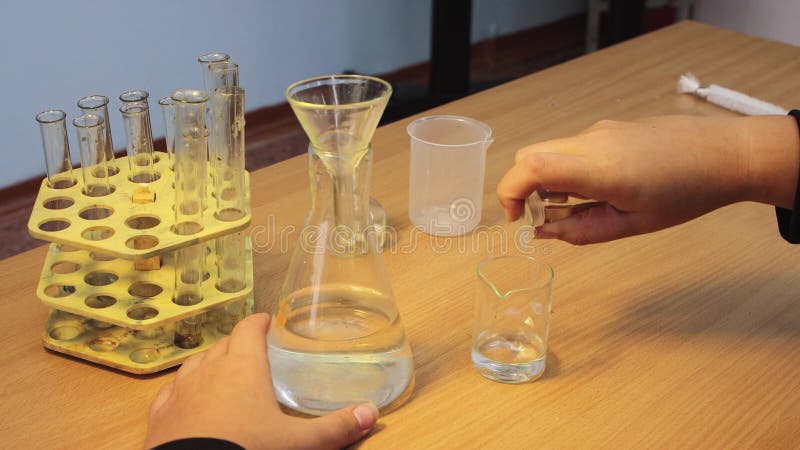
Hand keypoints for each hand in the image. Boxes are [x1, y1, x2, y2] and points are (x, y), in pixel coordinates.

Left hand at [144, 313, 378, 449]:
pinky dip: (183, 390)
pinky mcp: (161, 415)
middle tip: (254, 354)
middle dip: (237, 345)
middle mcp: (208, 369)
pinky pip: (172, 392)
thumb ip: (335, 427)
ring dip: (209, 364)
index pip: (249, 328)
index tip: (267, 323)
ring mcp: (180, 391)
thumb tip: (371, 413)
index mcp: (243, 365)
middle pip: (223, 344)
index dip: (259, 323)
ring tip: (222, 372)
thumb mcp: (299, 443)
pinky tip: (187, 397)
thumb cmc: (247, 448)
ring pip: (195, 364)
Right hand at [497, 115, 797, 243]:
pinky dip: (567, 170)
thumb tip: (542, 234)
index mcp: (601, 170)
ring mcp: (599, 130)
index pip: (531, 168)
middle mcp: (593, 142)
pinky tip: (599, 189)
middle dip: (524, 188)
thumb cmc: (686, 194)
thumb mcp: (633, 224)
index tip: (518, 219)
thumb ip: (582, 231)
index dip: (510, 193)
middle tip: (547, 217)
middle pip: (529, 155)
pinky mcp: (608, 127)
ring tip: (580, 206)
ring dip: (548, 181)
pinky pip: (571, 148)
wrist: (725, 153)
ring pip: (550, 151)